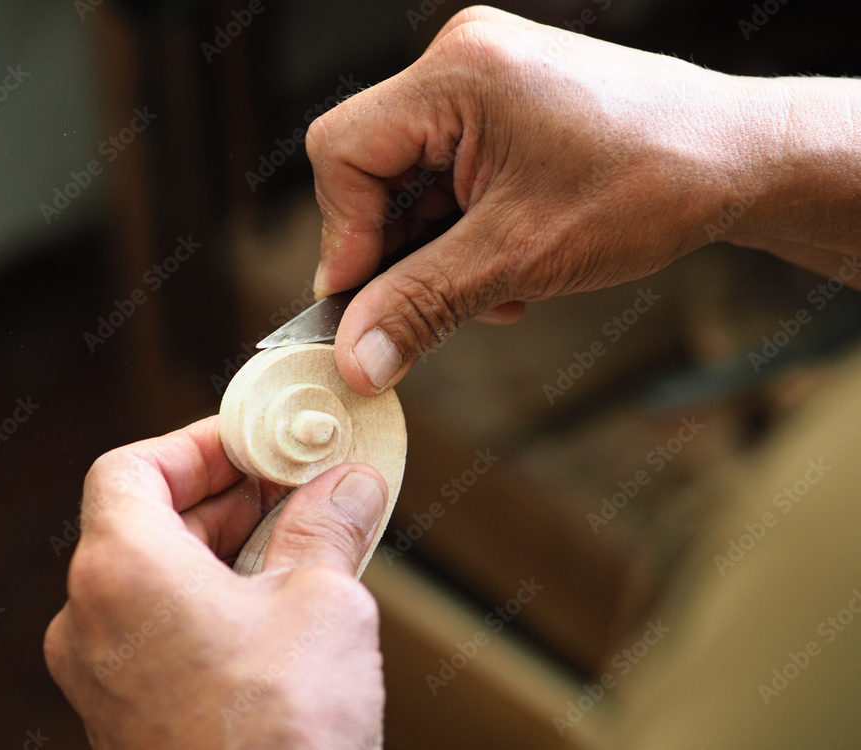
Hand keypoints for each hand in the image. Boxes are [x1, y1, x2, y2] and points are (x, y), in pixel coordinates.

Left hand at [44, 416, 387, 749]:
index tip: (256, 443)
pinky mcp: (130, 716)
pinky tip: (279, 608)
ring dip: (226, 549)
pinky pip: (163, 631)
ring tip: (301, 542)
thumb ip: (329, 528)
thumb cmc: (277, 739)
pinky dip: (214, 602)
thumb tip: (349, 487)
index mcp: (121, 571)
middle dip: (228, 496)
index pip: (133, 469)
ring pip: (158, 578)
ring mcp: (104, 676)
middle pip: (148, 520)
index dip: (198, 444)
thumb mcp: (323, 605)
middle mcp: (92, 620)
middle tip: (296, 485)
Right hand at [306, 5, 860, 394]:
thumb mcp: (520, 257)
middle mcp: (462, 65)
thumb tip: (355, 357)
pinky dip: (466, 235)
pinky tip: (509, 267)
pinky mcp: (507, 112)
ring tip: (496, 290)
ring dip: (438, 253)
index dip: (344, 235)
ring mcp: (486, 86)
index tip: (363, 304)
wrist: (740, 160)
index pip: (343, 152)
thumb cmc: (650, 184)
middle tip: (432, 308)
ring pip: (413, 186)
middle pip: (374, 172)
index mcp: (456, 74)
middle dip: (401, 252)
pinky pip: (451, 181)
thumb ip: (423, 305)